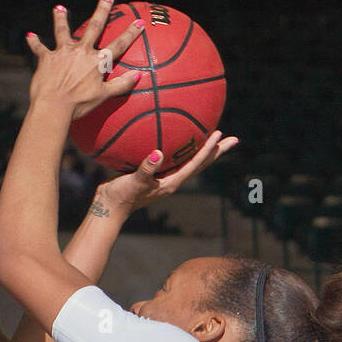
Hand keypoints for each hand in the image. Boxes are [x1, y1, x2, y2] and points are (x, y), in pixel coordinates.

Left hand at [24, 0, 143, 118]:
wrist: (54, 107)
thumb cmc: (79, 105)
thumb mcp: (104, 96)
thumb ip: (122, 85)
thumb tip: (140, 75)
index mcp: (97, 62)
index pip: (118, 45)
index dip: (130, 34)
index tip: (139, 21)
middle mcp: (81, 51)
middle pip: (94, 26)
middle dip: (102, 10)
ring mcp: (63, 53)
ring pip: (63, 31)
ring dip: (61, 19)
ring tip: (59, 8)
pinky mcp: (47, 58)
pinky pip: (39, 48)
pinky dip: (34, 42)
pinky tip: (29, 36)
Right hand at [91, 131, 238, 218]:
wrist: (107, 208)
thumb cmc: (120, 197)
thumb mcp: (133, 182)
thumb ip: (146, 169)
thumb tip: (158, 152)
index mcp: (171, 183)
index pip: (195, 164)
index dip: (208, 150)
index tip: (221, 134)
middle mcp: (171, 180)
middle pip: (200, 164)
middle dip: (216, 152)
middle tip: (233, 139)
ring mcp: (163, 177)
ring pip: (189, 160)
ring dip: (203, 149)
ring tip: (214, 137)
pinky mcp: (153, 174)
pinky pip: (172, 157)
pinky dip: (180, 148)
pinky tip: (176, 138)